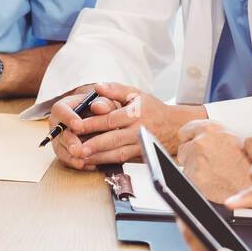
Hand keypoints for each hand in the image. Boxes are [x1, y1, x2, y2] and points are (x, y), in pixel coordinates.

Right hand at [49, 86, 121, 170]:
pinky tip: (90, 166)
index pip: (60, 110)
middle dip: (68, 142)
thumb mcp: (105, 101)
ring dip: (70, 157)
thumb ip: (103, 102)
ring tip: (81, 162)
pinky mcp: (65, 151)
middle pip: (58, 133)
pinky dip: (77, 163)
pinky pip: (68, 159)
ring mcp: (60, 139)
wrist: (100, 117)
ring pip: (60, 149)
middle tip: (77, 150)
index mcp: (64, 106)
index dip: (68, 118)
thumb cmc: (101, 107)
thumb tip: (100, 107)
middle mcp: (58, 123)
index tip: (78, 126)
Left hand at [72, 81, 204, 165]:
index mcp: (136, 113)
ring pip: (118, 154)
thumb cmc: (153, 109)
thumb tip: (97, 87)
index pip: (110, 119)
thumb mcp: (136, 94)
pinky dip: (108, 163)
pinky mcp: (142, 156)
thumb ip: (115, 90)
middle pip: (113, 139)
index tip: (76, 126)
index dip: (92, 123)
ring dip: (99, 157)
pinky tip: (94, 163)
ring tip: (81, 159)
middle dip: (94, 145)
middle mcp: (139, 130)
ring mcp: (141, 146)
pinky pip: (123, 161)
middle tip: (77, 148)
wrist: (175, 126)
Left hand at [176, 120, 251, 202]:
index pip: (185, 131)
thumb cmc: (247, 161)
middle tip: (209, 161)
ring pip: (186, 164)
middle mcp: (201, 141)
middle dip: (192, 155)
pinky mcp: (194, 176)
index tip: (194, 144)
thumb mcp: (233, 137)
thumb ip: (213, 134)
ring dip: (195, 168)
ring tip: (214, 170)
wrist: (251, 182)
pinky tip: (212, 179)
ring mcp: (196, 159)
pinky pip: (189, 177)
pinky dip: (197, 180)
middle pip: (183, 148)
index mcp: (210, 128)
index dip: (191, 139)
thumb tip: (201, 135)